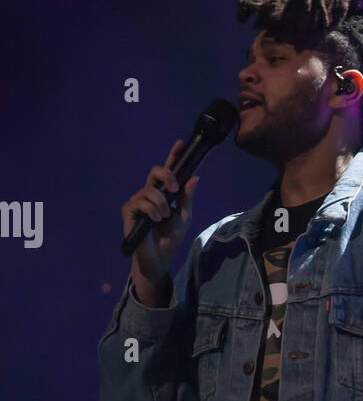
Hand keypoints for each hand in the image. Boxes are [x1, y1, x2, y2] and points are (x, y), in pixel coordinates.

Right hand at [121, 139, 199, 282]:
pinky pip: (140, 202)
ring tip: (164, 217)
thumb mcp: (184, 217)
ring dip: (161, 203)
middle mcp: (150, 193)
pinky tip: (156, 220)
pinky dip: (151, 210)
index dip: (173, 156)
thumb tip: (194, 177)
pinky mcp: (129, 211)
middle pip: (155, 172)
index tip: (180, 144)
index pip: (168, 171)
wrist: (159, 257)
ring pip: (150, 190)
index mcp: (164, 193)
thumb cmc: (170, 237)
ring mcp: (138, 201)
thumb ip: (187, 198)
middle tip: (175, 188)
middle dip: (167, 175)